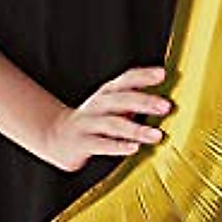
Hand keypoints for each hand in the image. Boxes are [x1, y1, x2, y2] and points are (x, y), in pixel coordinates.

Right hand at [44, 65, 171, 172]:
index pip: (126, 79)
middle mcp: (98, 105)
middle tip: (166, 106)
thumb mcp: (111, 106)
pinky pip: (101, 144)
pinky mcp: (82, 143)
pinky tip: (133, 148)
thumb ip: (133, 101)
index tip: (163, 74)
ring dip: (136, 129)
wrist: (55, 135)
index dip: (143, 75)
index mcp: (107, 93)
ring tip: (157, 135)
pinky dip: (118, 146)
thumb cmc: (93, 120)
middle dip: (144, 102)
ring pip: (113, 124)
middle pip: (122, 99)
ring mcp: (88, 124)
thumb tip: (165, 98)